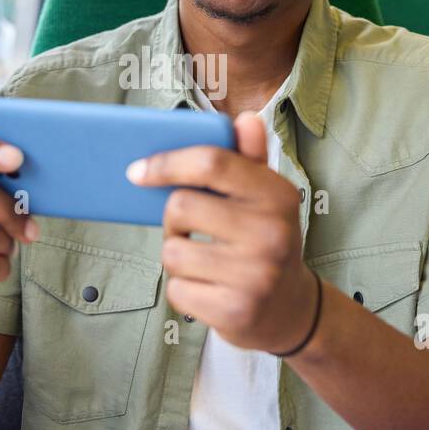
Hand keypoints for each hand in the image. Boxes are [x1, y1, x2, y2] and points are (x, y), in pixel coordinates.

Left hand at [127, 112, 318, 353]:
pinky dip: (183, 289)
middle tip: (188, 228)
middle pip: (180, 207)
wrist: (290, 309)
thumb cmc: (266, 241)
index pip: (211, 163)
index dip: (167, 163)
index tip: (138, 172)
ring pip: (173, 252)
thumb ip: (250, 159)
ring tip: (204, 261)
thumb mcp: (267, 199)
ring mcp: (255, 275)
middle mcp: (271, 234)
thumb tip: (245, 118)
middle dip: (173, 219)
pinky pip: (177, 289)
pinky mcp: (235, 311)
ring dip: (177, 256)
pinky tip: (209, 289)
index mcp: (278, 196)